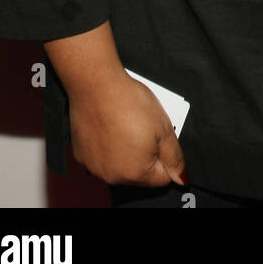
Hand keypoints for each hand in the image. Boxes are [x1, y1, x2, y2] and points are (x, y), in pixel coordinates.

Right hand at [68, 72, 186, 187]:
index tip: (158, 137)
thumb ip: (174, 157)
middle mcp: (113, 176)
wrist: (97, 85)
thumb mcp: (165, 128)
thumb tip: (181, 177)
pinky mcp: (81, 156)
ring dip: (125, 150)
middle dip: (145, 154)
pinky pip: (101, 157)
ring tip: (125, 124)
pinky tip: (108, 126)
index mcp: (137, 173)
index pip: (162, 177)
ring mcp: (95, 167)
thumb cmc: (129, 102)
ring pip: (119, 165)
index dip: (165, 156)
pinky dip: (106, 146)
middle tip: (143, 127)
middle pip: (140, 173)